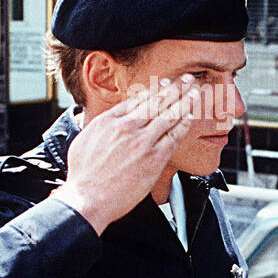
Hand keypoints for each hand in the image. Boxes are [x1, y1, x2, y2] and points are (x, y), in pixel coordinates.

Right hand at [50, 76, 200, 234]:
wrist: (88, 198)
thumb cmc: (83, 176)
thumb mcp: (84, 141)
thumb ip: (102, 127)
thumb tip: (110, 121)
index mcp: (109, 121)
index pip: (137, 99)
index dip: (155, 89)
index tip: (165, 83)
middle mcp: (127, 127)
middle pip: (156, 101)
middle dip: (174, 87)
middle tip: (187, 79)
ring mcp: (142, 142)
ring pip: (168, 115)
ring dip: (183, 101)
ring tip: (194, 91)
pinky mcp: (154, 158)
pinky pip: (174, 136)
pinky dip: (183, 123)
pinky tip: (190, 115)